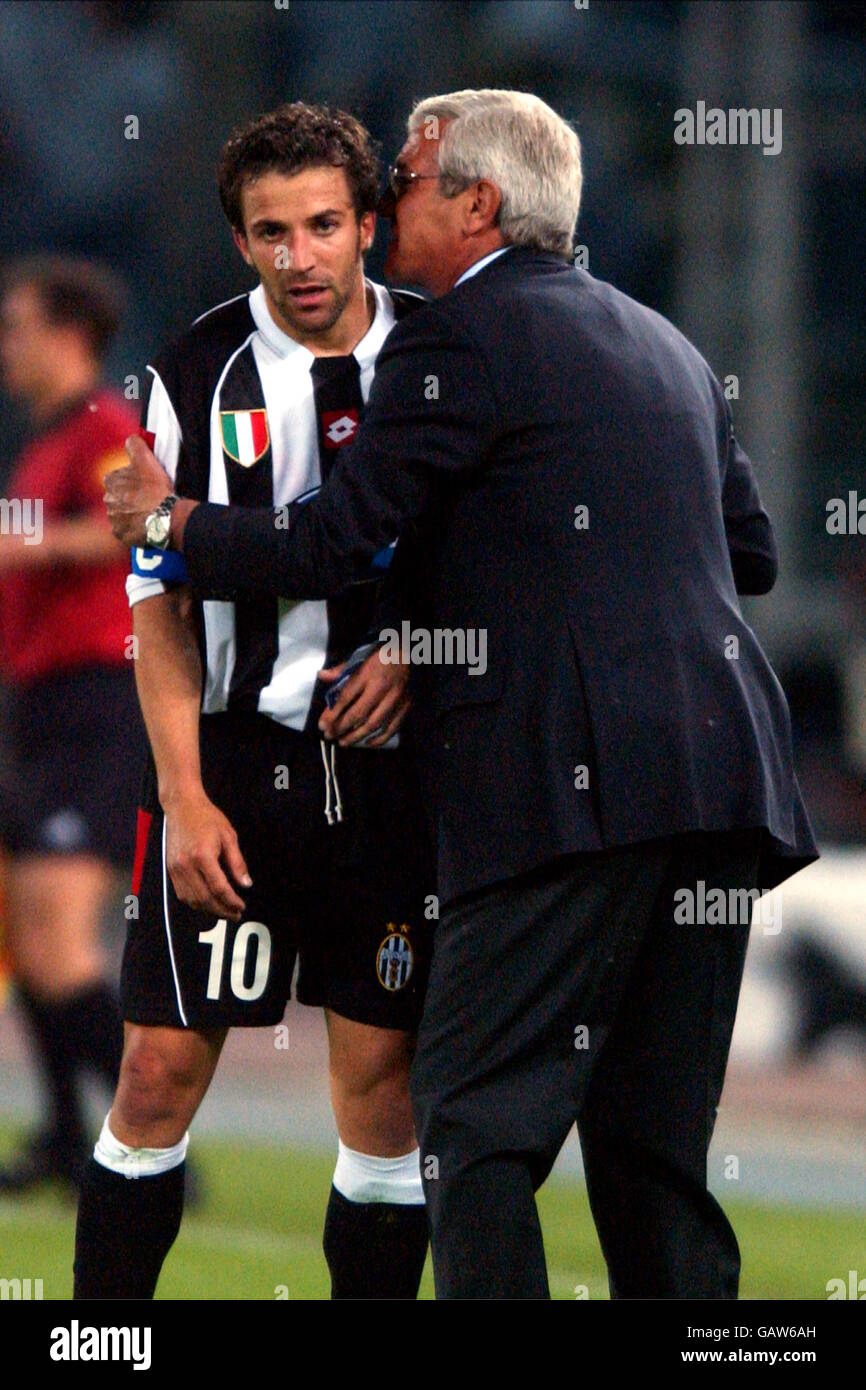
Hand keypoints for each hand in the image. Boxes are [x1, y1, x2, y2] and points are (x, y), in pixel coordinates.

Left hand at [104, 435, 173, 547]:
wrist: (165, 518)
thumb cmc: (156, 489)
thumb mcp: (147, 460)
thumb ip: (135, 445)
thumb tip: (131, 439)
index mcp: (110, 481)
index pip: (119, 478)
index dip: (133, 481)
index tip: (146, 485)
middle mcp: (107, 500)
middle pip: (119, 497)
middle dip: (130, 498)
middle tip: (149, 500)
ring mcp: (113, 519)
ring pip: (122, 514)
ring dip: (132, 514)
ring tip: (150, 514)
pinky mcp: (120, 535)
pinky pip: (125, 530)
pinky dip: (134, 529)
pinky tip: (146, 525)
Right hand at [163, 789, 251, 920]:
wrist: (181, 806)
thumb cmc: (207, 818)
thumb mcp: (229, 836)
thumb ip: (237, 863)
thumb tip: (246, 884)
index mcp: (202, 856)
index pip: (219, 887)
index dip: (231, 901)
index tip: (241, 906)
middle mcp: (186, 865)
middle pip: (205, 898)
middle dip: (221, 910)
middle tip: (235, 914)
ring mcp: (175, 869)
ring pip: (192, 900)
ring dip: (209, 910)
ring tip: (224, 911)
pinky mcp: (170, 869)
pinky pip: (182, 894)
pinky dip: (195, 902)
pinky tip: (207, 903)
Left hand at [317, 646, 410, 747]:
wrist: (410, 652)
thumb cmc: (380, 656)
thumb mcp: (359, 657)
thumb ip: (341, 670)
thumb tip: (321, 675)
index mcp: (367, 673)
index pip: (346, 697)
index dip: (332, 714)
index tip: (322, 725)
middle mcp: (381, 687)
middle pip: (358, 713)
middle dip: (341, 727)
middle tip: (329, 736)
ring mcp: (395, 699)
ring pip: (374, 724)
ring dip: (357, 736)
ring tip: (343, 742)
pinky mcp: (406, 706)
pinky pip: (392, 728)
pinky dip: (379, 739)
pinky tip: (367, 743)